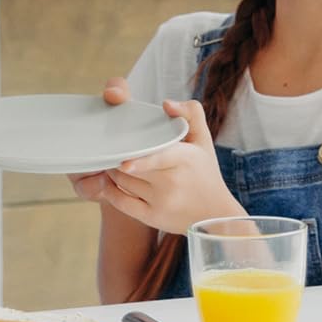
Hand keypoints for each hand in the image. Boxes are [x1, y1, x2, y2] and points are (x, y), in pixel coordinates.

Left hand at [71, 89, 239, 235]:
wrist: (215, 215)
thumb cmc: (206, 172)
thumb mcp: (203, 140)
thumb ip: (190, 113)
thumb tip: (165, 104)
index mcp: (184, 160)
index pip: (159, 159)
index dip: (139, 161)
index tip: (123, 161)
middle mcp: (171, 183)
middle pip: (133, 170)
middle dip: (116, 158)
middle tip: (108, 148)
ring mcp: (161, 202)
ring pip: (125, 184)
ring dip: (112, 172)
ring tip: (109, 161)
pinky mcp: (152, 217)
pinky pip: (123, 204)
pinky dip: (110, 192)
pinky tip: (106, 181)